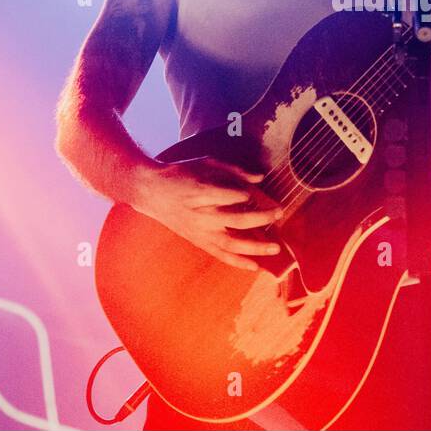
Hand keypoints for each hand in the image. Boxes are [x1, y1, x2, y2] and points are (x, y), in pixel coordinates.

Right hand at [132, 157, 281, 270]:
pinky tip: (255, 266)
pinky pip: (221, 255)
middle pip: (236, 221)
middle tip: (279, 212)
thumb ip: (233, 170)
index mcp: (201, 192)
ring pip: (231, 244)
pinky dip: (238, 262)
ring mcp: (200, 231)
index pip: (228, 196)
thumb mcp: (205, 164)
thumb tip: (260, 177)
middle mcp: (201, 215)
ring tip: (275, 248)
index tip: (252, 192)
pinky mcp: (198, 241)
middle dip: (262, 218)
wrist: (151, 191)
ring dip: (255, 248)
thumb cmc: (180, 173)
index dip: (243, 195)